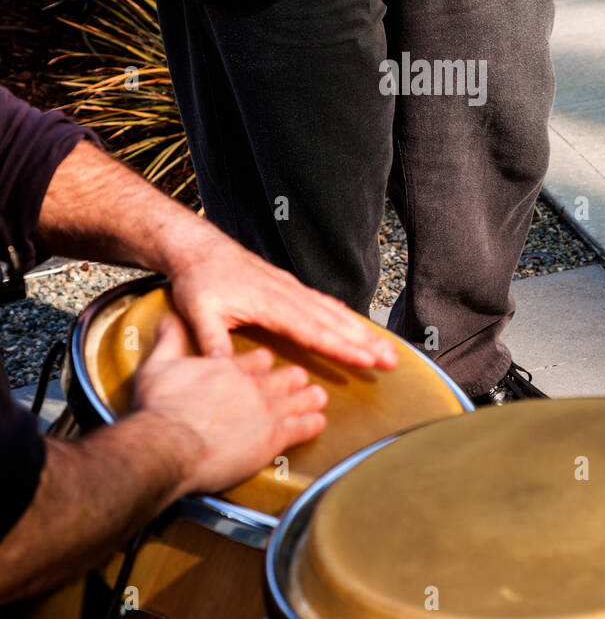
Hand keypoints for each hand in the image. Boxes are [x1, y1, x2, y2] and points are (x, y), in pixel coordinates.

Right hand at [132, 315, 328, 494]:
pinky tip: (319, 424)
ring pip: (299, 399)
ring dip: (310, 398)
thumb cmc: (162, 409)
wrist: (169, 443)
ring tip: (318, 396)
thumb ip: (169, 341)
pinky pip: (303, 428)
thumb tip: (169, 321)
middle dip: (293, 377)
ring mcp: (267, 410)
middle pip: (284, 376)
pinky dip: (313, 425)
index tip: (267, 362)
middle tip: (300, 377)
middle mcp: (253, 385)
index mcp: (230, 367)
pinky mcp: (274, 437)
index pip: (258, 359)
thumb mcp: (158, 365)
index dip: (264, 362)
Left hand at [165, 222, 398, 369]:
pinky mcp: (288, 287)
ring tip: (386, 349)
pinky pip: (324, 302)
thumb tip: (222, 370)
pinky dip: (344, 315)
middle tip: (393, 360)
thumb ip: (212, 340)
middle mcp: (288, 295)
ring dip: (361, 331)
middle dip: (365, 342)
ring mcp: (291, 289)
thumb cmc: (198, 279)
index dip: (341, 347)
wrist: (198, 248)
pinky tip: (355, 324)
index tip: (366, 360)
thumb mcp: (197, 311)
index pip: (313, 330)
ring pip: (334, 312)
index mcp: (271, 304)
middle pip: (334, 322)